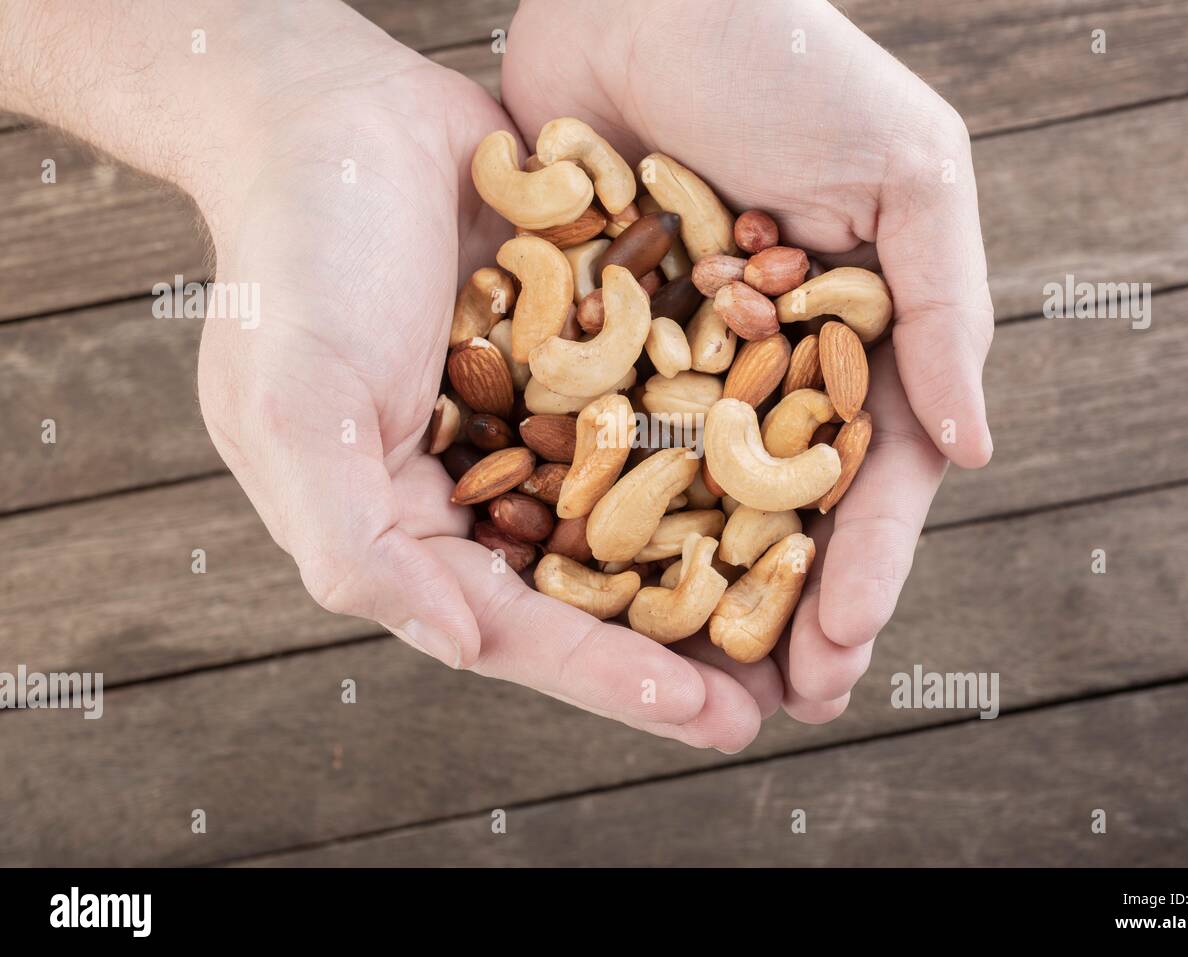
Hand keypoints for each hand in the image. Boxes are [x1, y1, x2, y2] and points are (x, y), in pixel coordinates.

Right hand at [194, 37, 767, 749]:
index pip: (518, 626)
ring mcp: (546, 419)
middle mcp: (488, 487)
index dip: (609, 679)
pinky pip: (668, 413)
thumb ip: (356, 540)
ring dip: (723, 566)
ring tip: (809, 617)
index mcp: (412, 524)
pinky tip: (798, 481)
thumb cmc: (297, 261)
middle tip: (780, 700)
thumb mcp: (296, 409)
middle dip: (684, 647)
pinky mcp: (593, 354)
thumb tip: (458, 644)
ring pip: (647, 513)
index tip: (706, 718)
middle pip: (597, 589)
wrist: (338, 113)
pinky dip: (726, 451)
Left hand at [502, 0, 993, 718]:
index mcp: (853, 336)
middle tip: (780, 704)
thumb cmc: (789, 62)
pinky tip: (589, 585)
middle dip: (782, 607)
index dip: (865, 564)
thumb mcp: (907, 172)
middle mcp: (765, 364)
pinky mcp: (590, 340)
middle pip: (778, 511)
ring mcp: (675, 360)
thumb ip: (947, 309)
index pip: (872, 476)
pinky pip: (595, 443)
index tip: (845, 644)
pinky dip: (598, 515)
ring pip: (687, 500)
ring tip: (689, 682)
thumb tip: (979, 451)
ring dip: (692, 591)